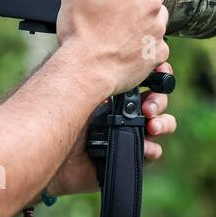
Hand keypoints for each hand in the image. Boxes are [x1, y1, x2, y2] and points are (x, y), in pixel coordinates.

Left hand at [46, 61, 177, 197]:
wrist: (52, 151)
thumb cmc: (61, 116)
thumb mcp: (86, 90)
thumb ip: (104, 77)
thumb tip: (127, 62)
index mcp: (116, 90)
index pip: (145, 78)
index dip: (159, 75)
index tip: (160, 73)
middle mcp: (125, 110)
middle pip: (157, 100)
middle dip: (158, 101)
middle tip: (148, 108)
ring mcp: (129, 132)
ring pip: (161, 124)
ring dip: (163, 123)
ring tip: (152, 126)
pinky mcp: (129, 154)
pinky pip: (152, 151)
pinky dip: (151, 149)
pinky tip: (144, 147)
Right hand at [55, 0, 170, 96]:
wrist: (86, 70)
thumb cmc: (78, 31)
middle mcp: (149, 2)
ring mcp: (157, 27)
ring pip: (161, 11)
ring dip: (149, 12)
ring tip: (125, 22)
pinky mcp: (158, 51)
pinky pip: (160, 40)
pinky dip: (149, 40)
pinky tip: (130, 44)